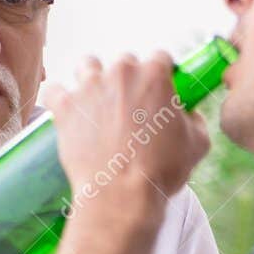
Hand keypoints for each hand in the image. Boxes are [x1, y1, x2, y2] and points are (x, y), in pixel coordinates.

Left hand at [43, 53, 209, 213]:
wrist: (121, 196)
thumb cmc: (161, 171)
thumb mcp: (197, 144)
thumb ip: (196, 120)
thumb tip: (189, 114)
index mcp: (155, 75)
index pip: (160, 58)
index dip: (161, 75)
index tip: (158, 91)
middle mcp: (121, 72)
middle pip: (124, 62)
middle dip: (127, 80)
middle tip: (130, 107)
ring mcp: (89, 87)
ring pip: (87, 66)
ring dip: (93, 80)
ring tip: (97, 104)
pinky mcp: (65, 107)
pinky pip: (55, 90)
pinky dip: (61, 99)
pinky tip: (69, 113)